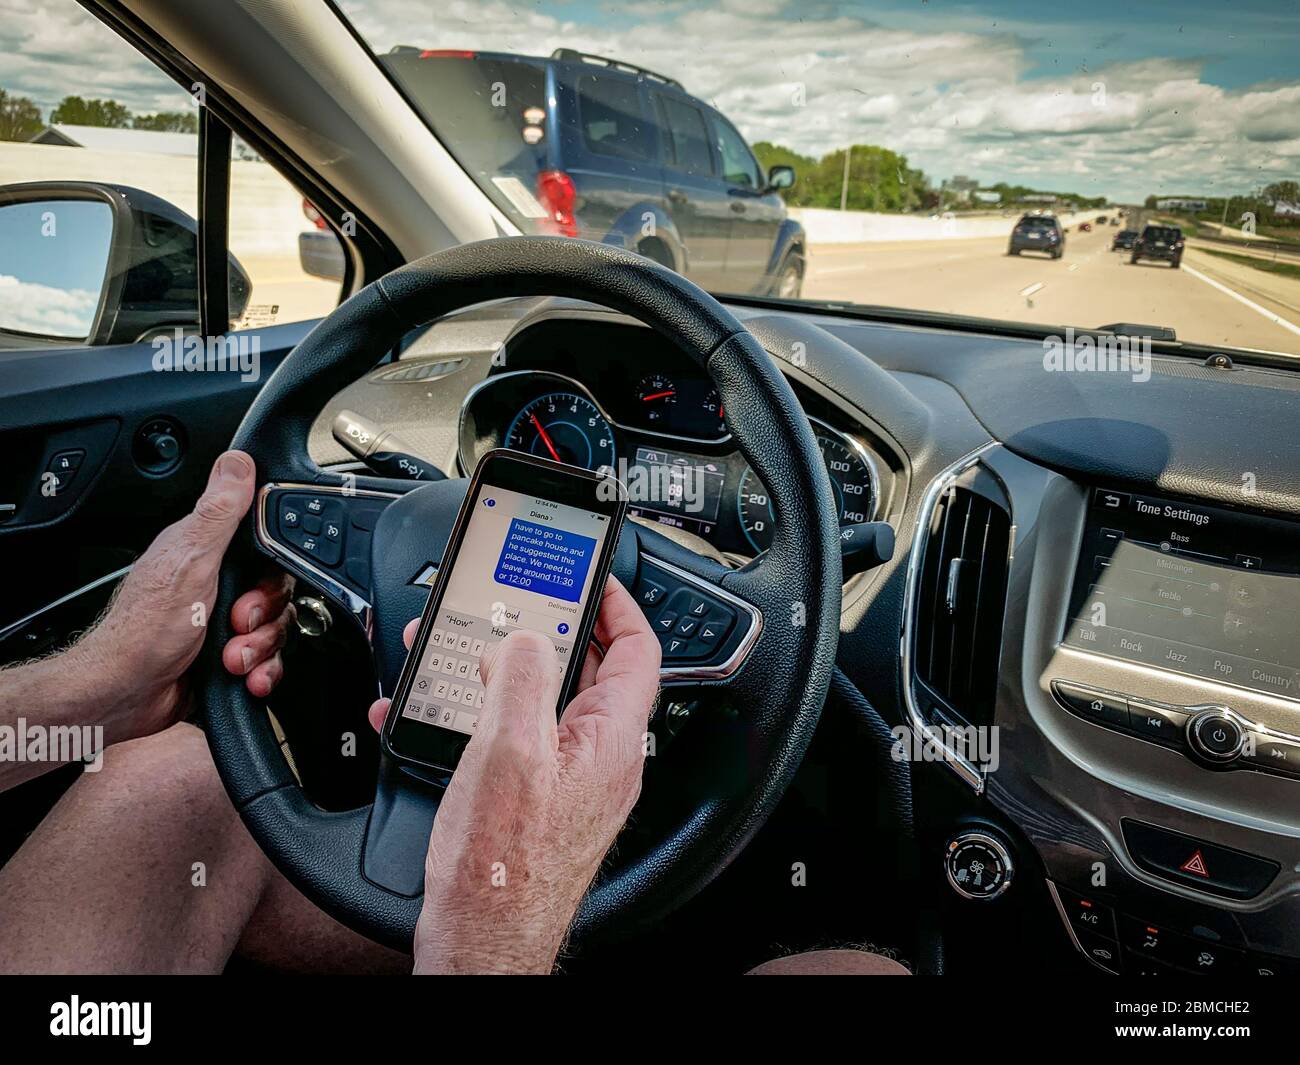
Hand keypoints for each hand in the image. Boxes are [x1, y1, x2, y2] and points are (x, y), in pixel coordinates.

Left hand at [75, 451, 285, 743]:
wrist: (127, 696)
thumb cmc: (144, 632)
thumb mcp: (190, 561)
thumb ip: (219, 512)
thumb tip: (237, 462)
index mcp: (205, 554)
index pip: (268, 551)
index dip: (272, 573)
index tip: (253, 590)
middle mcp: (215, 587)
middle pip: (278, 594)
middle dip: (266, 619)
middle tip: (237, 625)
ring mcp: (221, 623)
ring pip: (277, 630)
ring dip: (261, 650)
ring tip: (231, 658)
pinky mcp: (228, 657)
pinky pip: (268, 660)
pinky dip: (262, 672)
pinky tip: (244, 677)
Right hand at [366, 577, 660, 973]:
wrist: (483, 944)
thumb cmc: (503, 870)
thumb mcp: (510, 753)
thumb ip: (523, 679)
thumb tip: (527, 639)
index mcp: (610, 739)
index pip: (638, 650)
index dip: (618, 605)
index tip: (592, 578)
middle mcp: (598, 758)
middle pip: (587, 671)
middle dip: (545, 633)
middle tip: (513, 608)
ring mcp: (568, 781)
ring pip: (542, 703)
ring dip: (503, 672)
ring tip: (460, 653)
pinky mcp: (536, 801)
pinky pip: (515, 739)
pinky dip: (480, 716)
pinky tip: (436, 715)